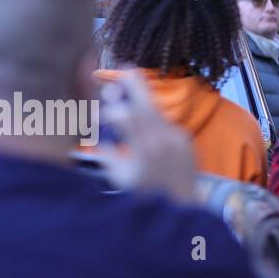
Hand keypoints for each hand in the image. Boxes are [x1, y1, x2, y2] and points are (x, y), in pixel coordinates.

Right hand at [97, 69, 196, 204]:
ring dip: (139, 103)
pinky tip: (144, 129)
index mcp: (144, 148)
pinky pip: (164, 123)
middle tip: (122, 69)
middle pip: (144, 101)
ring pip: (154, 110)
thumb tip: (93, 133)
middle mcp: (164, 138)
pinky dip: (151, 120)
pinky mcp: (185, 139)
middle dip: (131, 83)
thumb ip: (105, 152)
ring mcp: (177, 137)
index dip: (108, 109)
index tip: (98, 113)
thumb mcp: (118, 176)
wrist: (182, 208)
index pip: (123, 114)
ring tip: (127, 102)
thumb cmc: (145, 195)